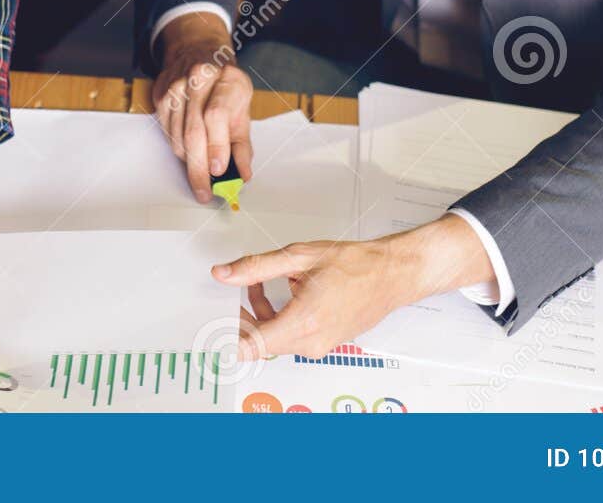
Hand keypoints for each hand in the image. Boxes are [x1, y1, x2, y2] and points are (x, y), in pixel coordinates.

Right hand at [151, 12, 252, 201]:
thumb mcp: (244, 106)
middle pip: (194, 131)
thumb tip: (243, 175)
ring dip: (189, 162)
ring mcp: (176, 86)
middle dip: (198, 168)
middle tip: (205, 192)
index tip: (218, 171)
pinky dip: (179, 149)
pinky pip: (167, 132)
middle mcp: (199, 79)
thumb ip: (243, 143)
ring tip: (201, 175)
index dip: (217, 145)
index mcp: (227, 79)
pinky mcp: (161, 96)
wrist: (198, 51)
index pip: (217, 115)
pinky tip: (189, 151)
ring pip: (177, 136)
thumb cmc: (225, 84)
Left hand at [214, 214, 496, 359]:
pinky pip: (291, 337)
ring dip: (261, 314)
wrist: (393, 275)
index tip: (210, 330)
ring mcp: (319, 346)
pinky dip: (280, 317)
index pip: (252, 346)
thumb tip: (224, 274)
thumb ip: (257, 267)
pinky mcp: (324, 344)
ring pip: (274, 339)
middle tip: (232, 291)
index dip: (226, 340)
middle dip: (242, 316)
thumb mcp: (300, 257)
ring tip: (261, 283)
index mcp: (303, 321)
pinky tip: (284, 291)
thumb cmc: (357, 265)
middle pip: (259, 341)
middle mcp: (311, 341)